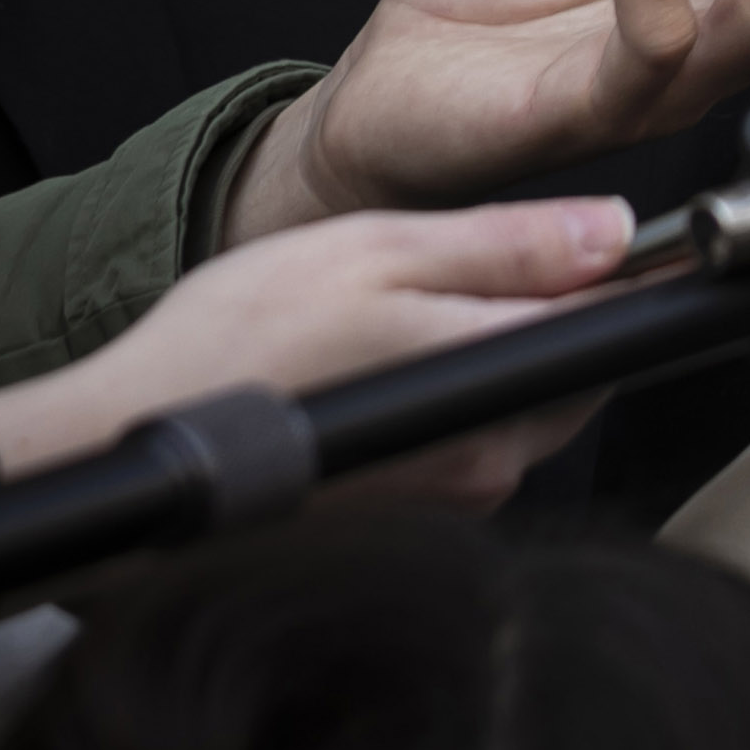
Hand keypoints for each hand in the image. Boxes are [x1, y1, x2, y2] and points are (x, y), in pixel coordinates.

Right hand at [0, 197, 632, 493]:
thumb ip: (509, 244)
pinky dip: (450, 402)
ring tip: (390, 325)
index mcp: (497, 381)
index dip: (610, 270)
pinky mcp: (420, 518)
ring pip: (526, 406)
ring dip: (489, 358)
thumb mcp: (381, 249)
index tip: (574, 241)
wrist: (134, 440)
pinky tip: (376, 374)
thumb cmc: (240, 344)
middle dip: (540, 314)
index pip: (615, 321)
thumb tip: (614, 231)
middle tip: (444, 275)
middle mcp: (492, 458)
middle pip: (576, 366)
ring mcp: (457, 499)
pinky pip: (476, 445)